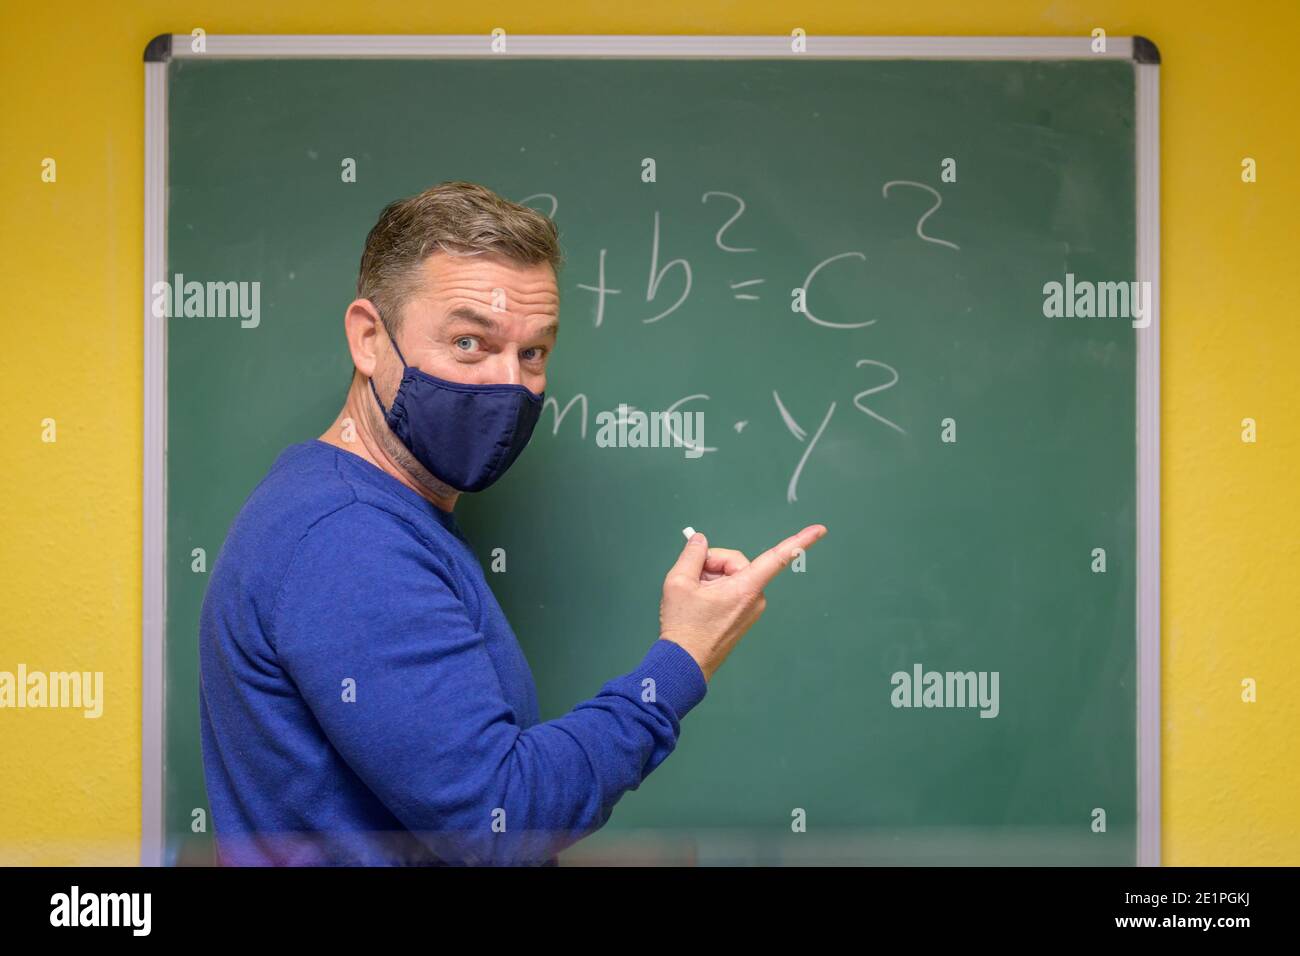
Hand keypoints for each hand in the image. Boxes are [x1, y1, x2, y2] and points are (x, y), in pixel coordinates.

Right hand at [658, 525, 827, 681]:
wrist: (684, 665)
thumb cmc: (683, 628)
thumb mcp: (679, 582)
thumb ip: (692, 554)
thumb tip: (700, 540)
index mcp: (746, 589)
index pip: (778, 558)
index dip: (800, 541)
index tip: (821, 530)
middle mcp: (755, 598)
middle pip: (736, 562)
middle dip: (712, 564)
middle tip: (692, 580)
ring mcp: (751, 608)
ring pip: (732, 575)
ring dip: (711, 578)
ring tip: (694, 597)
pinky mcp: (745, 615)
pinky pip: (732, 589)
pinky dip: (715, 589)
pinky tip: (700, 602)